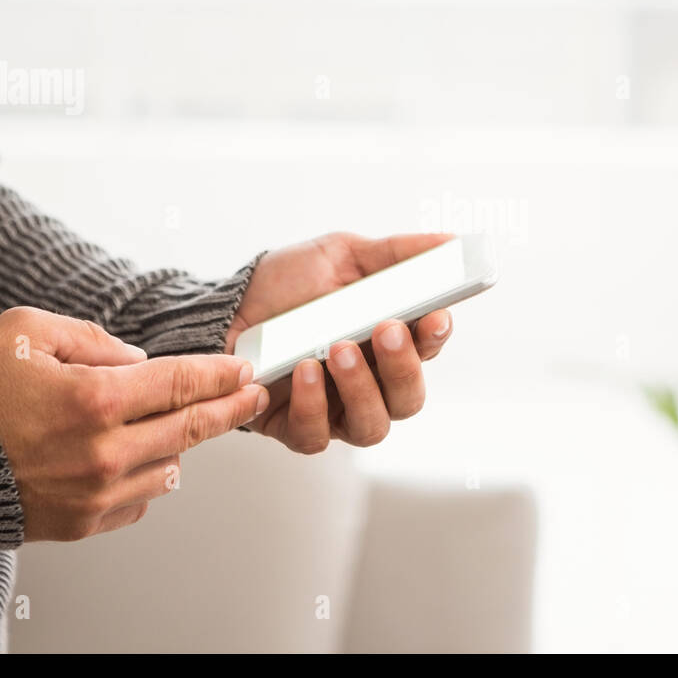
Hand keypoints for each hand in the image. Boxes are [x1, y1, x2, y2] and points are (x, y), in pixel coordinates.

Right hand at [0, 307, 266, 541]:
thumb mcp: (26, 331)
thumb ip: (94, 337)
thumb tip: (139, 359)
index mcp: (95, 398)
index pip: (182, 383)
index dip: (221, 374)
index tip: (245, 369)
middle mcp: (103, 451)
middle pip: (192, 429)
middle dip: (229, 409)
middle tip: (252, 396)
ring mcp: (95, 494)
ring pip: (171, 468)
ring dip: (182, 445)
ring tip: (180, 424)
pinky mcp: (82, 523)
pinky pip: (140, 500)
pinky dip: (146, 477)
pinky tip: (135, 458)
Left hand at [225, 232, 454, 452]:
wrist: (227, 305)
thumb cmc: (290, 284)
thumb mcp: (342, 256)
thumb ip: (397, 254)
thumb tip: (449, 242)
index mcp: (388, 343)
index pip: (427, 350)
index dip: (435, 337)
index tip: (434, 316)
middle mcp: (369, 383)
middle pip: (408, 399)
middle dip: (402, 368)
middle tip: (386, 329)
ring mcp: (334, 410)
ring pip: (370, 426)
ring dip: (360, 389)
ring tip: (337, 350)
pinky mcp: (294, 426)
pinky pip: (315, 435)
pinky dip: (312, 406)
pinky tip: (303, 372)